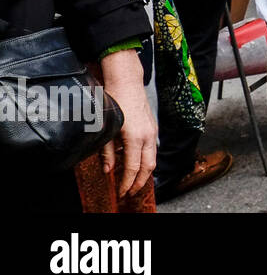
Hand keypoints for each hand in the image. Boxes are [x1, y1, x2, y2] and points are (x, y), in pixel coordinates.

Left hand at [98, 49, 156, 196]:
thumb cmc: (115, 101)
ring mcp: (152, 131)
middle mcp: (148, 135)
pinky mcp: (152, 127)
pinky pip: (151, 148)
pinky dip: (145, 160)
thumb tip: (108, 170)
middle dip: (140, 182)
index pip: (134, 167)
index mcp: (135, 137)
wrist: (127, 82)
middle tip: (130, 192)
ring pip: (152, 158)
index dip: (128, 182)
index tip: (121, 192)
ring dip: (144, 172)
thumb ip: (108, 152)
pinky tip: (134, 162)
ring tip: (133, 181)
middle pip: (149, 166)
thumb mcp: (107, 129)